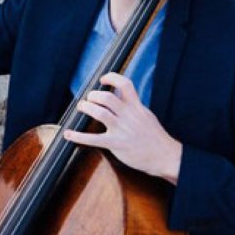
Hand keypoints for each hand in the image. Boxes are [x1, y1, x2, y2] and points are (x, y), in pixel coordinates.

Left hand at [65, 73, 182, 184]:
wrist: (165, 156)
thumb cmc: (155, 137)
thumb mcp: (147, 115)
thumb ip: (134, 104)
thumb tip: (121, 93)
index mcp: (137, 107)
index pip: (125, 84)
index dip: (112, 78)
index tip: (103, 79)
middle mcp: (129, 116)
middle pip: (107, 97)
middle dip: (93, 95)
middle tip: (88, 99)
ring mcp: (122, 130)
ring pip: (100, 112)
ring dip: (87, 108)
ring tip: (81, 108)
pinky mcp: (116, 144)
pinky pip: (94, 139)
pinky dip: (78, 136)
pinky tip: (68, 134)